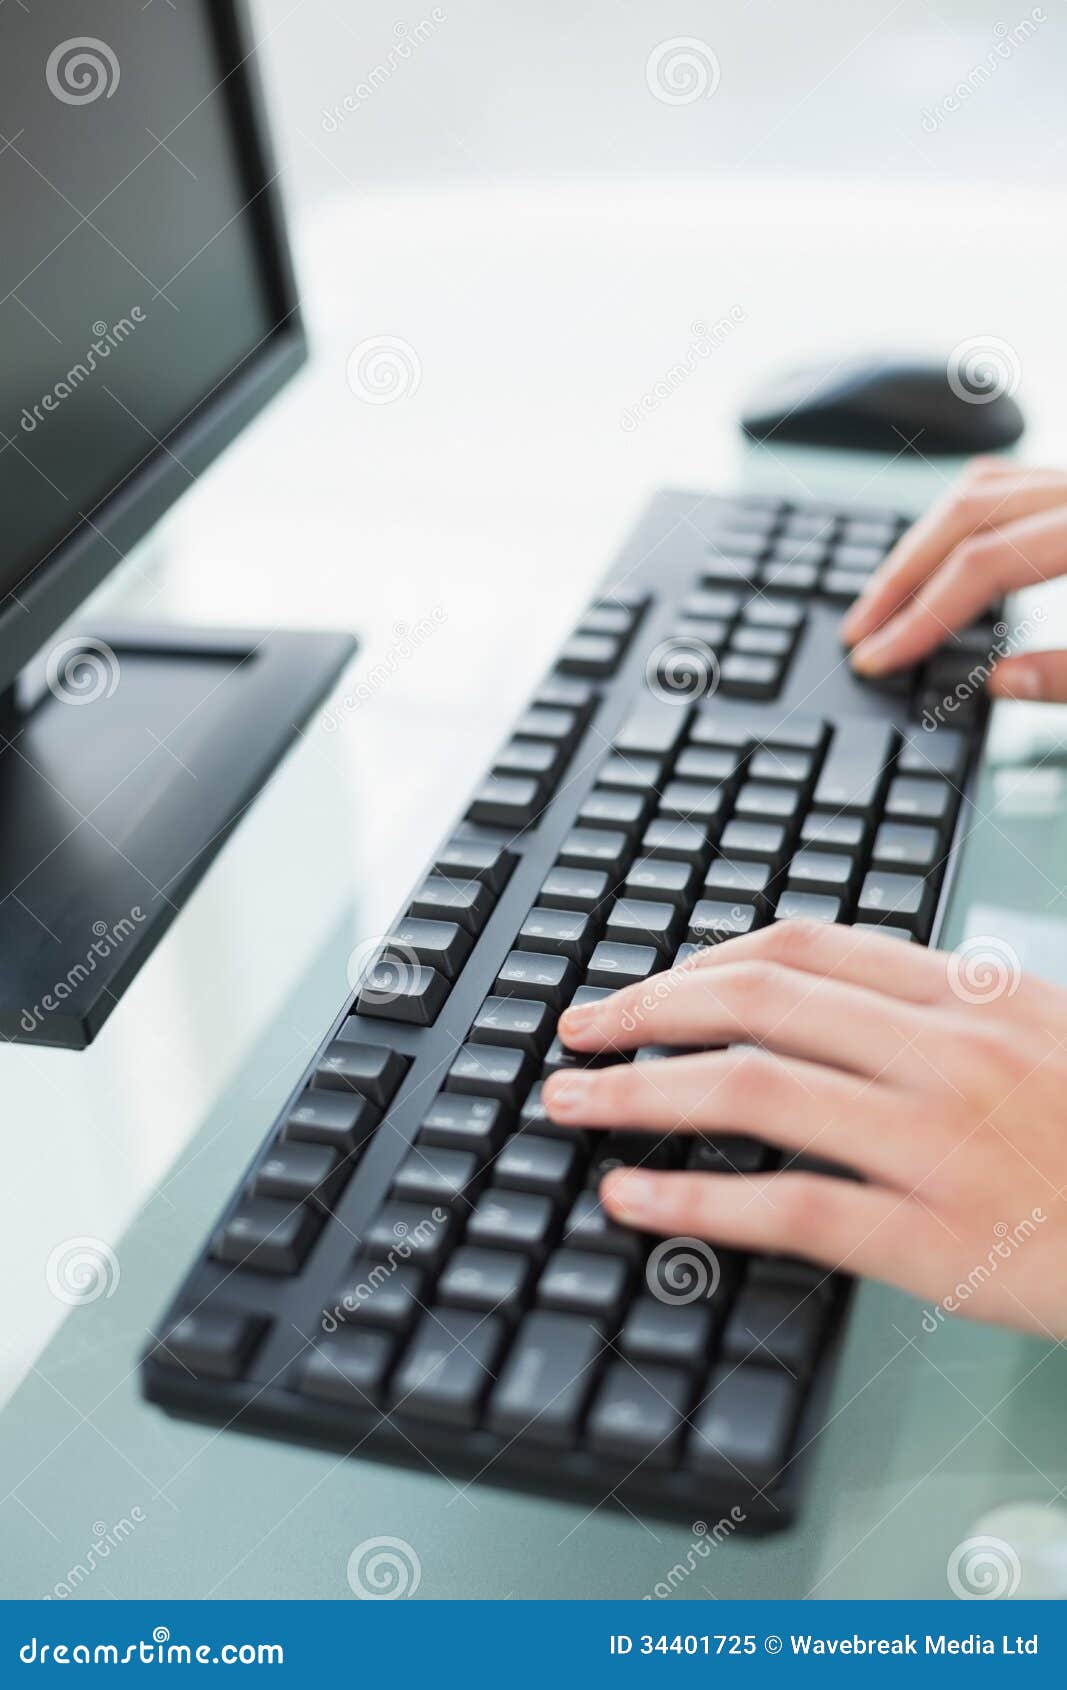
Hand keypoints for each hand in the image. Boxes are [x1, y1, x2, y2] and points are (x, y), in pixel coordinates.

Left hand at [541, 921, 1066, 1337]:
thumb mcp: (1045, 1036)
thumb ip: (943, 1011)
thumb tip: (829, 1006)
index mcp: (973, 993)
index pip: (805, 944)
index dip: (703, 960)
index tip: (649, 985)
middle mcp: (948, 1050)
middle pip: (758, 998)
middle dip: (646, 1008)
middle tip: (579, 1030)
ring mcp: (940, 1141)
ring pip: (752, 1088)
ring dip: (640, 1091)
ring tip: (571, 1102)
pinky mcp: (938, 1236)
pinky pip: (789, 1208)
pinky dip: (693, 1197)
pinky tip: (631, 1196)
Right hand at [842, 456, 1066, 695]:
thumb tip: (1001, 682)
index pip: (982, 564)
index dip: (922, 616)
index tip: (880, 657)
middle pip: (966, 514)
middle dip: (902, 577)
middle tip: (861, 629)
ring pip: (979, 488)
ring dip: (923, 543)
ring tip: (888, 597)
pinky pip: (1006, 483)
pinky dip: (962, 518)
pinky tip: (941, 556)